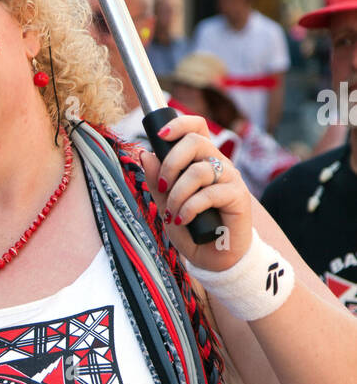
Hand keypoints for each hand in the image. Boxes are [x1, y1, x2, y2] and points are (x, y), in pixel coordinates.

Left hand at [139, 114, 253, 272]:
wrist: (213, 259)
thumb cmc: (191, 229)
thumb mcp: (166, 204)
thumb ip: (157, 181)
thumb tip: (145, 154)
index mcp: (201, 160)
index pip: (196, 127)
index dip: (179, 124)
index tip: (159, 135)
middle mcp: (218, 164)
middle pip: (195, 142)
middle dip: (170, 163)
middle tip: (162, 187)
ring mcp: (230, 178)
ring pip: (199, 170)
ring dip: (177, 193)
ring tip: (172, 213)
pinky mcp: (238, 196)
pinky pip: (209, 193)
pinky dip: (189, 207)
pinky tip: (183, 219)